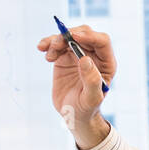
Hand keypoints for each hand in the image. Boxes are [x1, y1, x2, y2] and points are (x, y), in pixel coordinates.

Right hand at [36, 24, 116, 138]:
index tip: (74, 37)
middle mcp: (94, 56)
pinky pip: (57, 44)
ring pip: (69, 37)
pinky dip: (48, 44)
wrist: (72, 115)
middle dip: (69, 35)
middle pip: (84, 34)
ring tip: (48, 53)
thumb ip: (91, 80)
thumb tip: (85, 59)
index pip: (102, 41)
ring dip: (56, 40)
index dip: (89, 36)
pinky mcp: (65, 57)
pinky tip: (42, 49)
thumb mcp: (90, 99)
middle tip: (56, 45)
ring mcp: (79, 54)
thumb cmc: (86, 109)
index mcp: (106, 63)